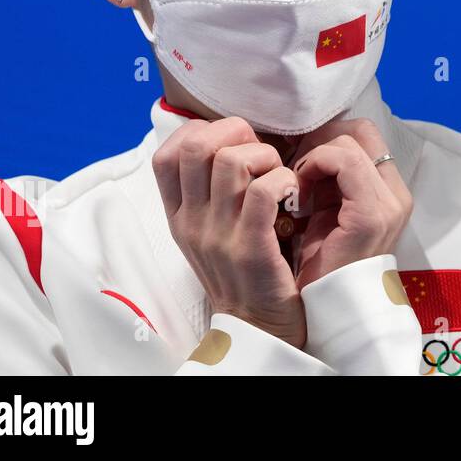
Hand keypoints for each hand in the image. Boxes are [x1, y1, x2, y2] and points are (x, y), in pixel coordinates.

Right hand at [152, 117, 306, 346]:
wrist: (256, 328)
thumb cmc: (244, 270)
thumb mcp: (211, 230)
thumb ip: (211, 190)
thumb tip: (231, 141)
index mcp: (180, 215)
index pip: (167, 153)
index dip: (203, 133)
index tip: (234, 144)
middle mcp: (192, 222)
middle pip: (195, 146)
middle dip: (236, 133)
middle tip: (262, 156)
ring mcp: (218, 236)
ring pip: (232, 161)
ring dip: (266, 156)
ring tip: (280, 176)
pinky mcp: (251, 248)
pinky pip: (263, 191)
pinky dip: (284, 180)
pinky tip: (293, 193)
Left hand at [290, 118, 413, 289]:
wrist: (325, 310)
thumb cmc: (321, 264)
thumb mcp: (329, 213)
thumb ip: (331, 181)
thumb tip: (309, 142)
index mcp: (390, 194)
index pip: (366, 137)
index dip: (330, 138)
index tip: (301, 159)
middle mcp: (397, 196)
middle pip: (361, 131)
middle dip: (321, 140)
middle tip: (296, 166)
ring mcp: (389, 205)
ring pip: (350, 143)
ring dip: (314, 156)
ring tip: (297, 185)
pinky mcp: (372, 214)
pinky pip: (343, 161)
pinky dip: (315, 165)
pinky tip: (299, 192)